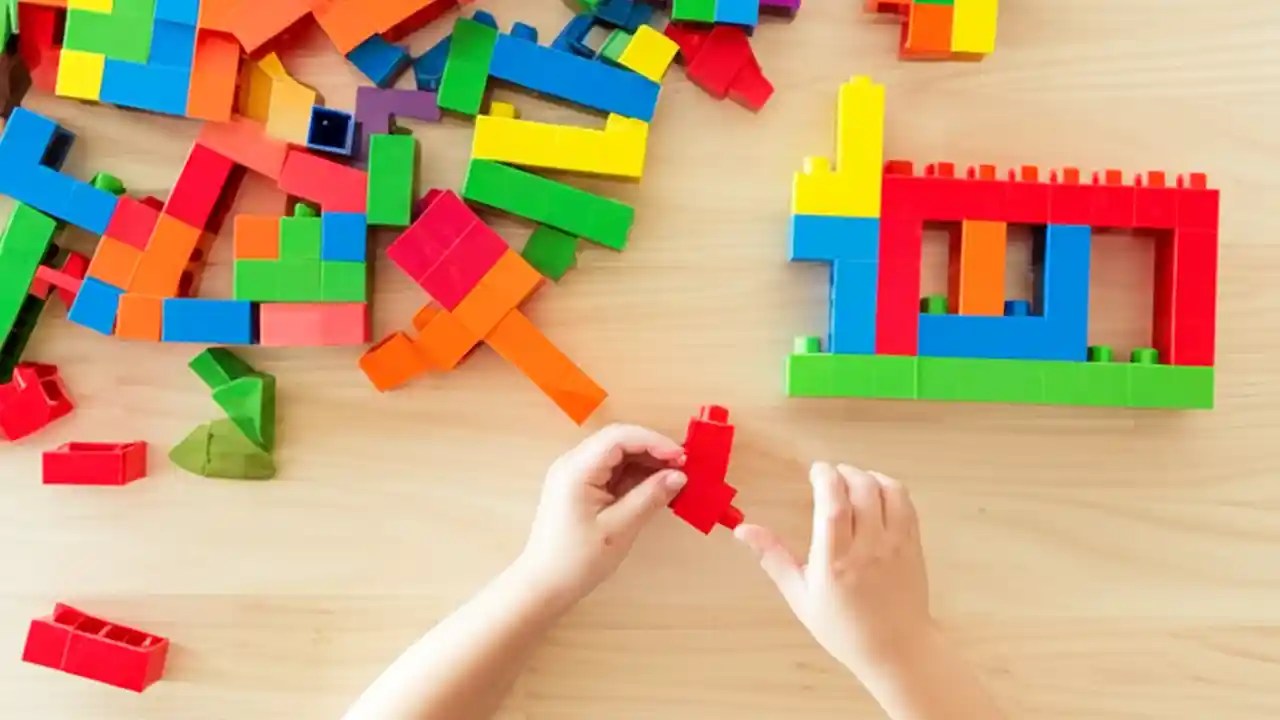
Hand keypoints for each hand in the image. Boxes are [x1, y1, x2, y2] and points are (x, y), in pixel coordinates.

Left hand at [515, 424, 687, 604]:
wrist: (544, 585)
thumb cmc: (578, 560)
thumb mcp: (619, 528)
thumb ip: (650, 497)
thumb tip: (679, 475)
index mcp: (577, 468)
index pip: (619, 437)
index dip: (654, 441)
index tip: (681, 457)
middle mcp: (572, 463)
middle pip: (617, 441)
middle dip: (652, 450)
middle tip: (682, 466)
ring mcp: (574, 474)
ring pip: (615, 455)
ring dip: (645, 462)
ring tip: (673, 477)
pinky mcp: (578, 487)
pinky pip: (610, 471)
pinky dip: (633, 475)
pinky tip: (653, 486)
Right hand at [735, 463, 931, 676]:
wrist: (896, 650)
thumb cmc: (843, 628)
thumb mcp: (800, 597)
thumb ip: (774, 558)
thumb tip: (742, 530)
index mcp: (835, 561)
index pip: (833, 503)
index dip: (825, 477)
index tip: (815, 471)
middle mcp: (868, 548)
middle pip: (861, 489)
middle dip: (844, 472)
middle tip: (830, 477)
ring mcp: (896, 545)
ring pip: (887, 490)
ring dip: (868, 476)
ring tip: (852, 482)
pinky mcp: (914, 545)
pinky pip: (906, 503)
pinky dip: (890, 488)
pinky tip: (876, 493)